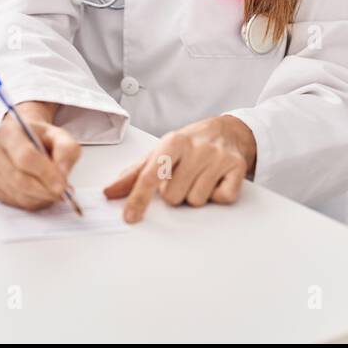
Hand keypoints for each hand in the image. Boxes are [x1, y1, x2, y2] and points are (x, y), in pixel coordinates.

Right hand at [0, 101, 79, 210]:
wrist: (26, 138)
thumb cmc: (40, 137)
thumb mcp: (59, 135)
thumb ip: (66, 150)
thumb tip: (62, 172)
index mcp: (8, 132)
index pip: (25, 157)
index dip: (45, 173)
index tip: (62, 184)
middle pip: (19, 178)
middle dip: (44, 189)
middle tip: (62, 191)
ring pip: (18, 193)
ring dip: (41, 197)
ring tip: (54, 190)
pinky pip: (15, 202)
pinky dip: (34, 201)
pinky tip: (42, 192)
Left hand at [103, 115, 255, 222]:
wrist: (228, 130)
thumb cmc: (190, 143)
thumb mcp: (161, 151)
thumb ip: (135, 173)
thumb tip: (109, 192)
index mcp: (173, 141)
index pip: (151, 174)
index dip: (139, 198)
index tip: (130, 217)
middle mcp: (197, 148)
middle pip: (173, 196)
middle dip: (174, 193)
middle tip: (182, 177)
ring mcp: (219, 157)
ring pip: (196, 201)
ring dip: (194, 194)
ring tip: (199, 177)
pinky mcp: (238, 167)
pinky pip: (222, 199)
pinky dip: (217, 195)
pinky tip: (216, 180)